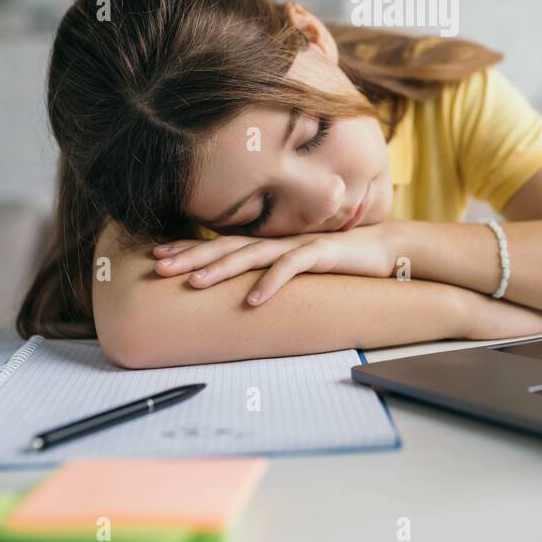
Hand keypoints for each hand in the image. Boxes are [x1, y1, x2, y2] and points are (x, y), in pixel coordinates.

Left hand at [152, 222, 401, 305]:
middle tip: (159, 266)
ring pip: (251, 255)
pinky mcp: (320, 252)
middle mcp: (277, 240)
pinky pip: (291, 268)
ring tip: (193, 283)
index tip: (157, 255)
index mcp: (269, 243)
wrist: (383, 249)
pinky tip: (252, 301)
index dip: (189, 247)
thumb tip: (241, 290)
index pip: (221, 243)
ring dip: (220, 269)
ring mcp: (297, 244)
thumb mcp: (296, 267)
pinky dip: (271, 283)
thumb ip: (270, 271)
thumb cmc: (337, 261)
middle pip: (226, 245)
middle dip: (190, 255)